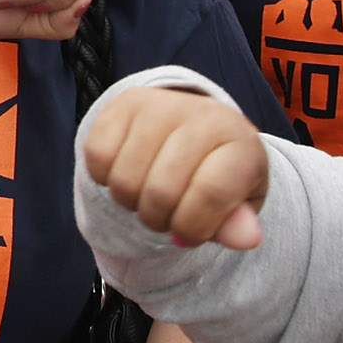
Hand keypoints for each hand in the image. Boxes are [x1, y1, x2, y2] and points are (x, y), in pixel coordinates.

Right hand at [83, 86, 268, 246]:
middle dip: (159, 221)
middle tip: (166, 216)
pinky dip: (104, 180)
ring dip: (130, 204)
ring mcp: (160, 105)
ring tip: (146, 196)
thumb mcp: (236, 202)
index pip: (211, 193)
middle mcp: (201, 115)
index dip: (195, 228)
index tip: (190, 235)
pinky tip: (125, 173)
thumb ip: (235, 224)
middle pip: (161, 192)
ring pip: (125, 180)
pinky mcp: (124, 103)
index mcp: (239, 142)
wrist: (199, 128)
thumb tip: (246, 239)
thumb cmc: (219, 173)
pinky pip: (97, 156)